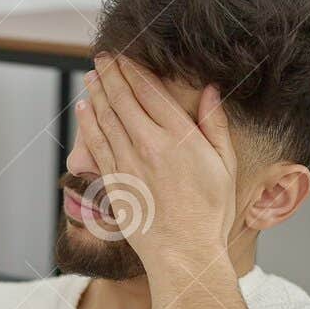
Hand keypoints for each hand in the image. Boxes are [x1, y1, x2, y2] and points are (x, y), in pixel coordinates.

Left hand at [76, 53, 237, 275]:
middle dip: (110, 74)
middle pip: (122, 99)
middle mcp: (148, 146)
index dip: (133, 69)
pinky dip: (89, 123)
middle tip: (102, 57)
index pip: (149, 91)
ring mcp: (127, 164)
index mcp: (178, 138)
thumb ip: (215, 126)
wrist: (183, 253)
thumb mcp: (224, 166)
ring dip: (97, 93)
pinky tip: (85, 108)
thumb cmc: (209, 213)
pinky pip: (97, 144)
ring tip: (91, 75)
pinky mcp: (114, 182)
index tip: (124, 54)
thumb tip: (210, 91)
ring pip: (105, 118)